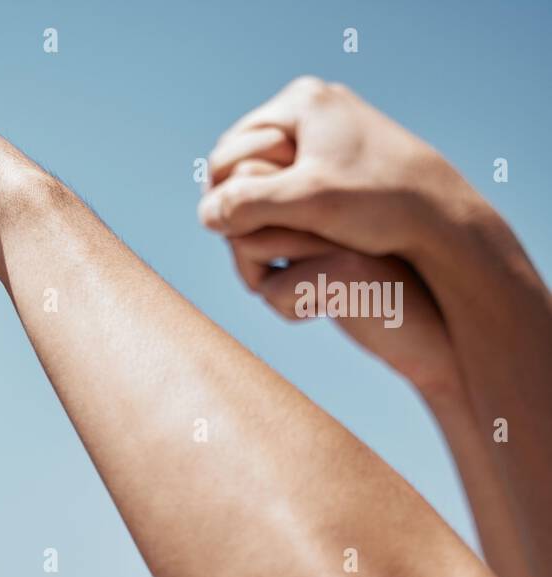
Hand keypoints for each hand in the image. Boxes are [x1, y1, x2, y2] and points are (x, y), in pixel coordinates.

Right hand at [198, 76, 473, 258]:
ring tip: (259, 237)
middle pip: (246, 155)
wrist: (444, 215)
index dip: (219, 192)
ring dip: (259, 201)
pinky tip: (289, 230)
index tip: (224, 232)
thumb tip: (204, 214)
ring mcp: (331, 124)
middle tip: (236, 238)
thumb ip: (248, 205)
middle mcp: (314, 103)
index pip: (228, 148)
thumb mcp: (306, 204)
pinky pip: (294, 176)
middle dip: (238, 195)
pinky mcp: (345, 150)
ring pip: (269, 168)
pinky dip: (285, 202)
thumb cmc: (378, 205)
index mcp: (300, 100)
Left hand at [216, 159, 459, 395]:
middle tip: (285, 279)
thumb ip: (276, 218)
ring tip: (311, 292)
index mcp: (328, 177)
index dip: (247, 231)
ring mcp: (338, 223)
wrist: (432, 329)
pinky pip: (272, 290)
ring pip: (247, 247)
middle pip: (241, 215)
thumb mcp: (320, 245)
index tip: (282, 258)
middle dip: (247, 254)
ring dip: (264, 283)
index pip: (246, 186)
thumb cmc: (367, 288)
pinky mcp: (343, 262)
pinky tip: (331, 310)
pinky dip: (289, 310)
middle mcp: (332, 190)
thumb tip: (213, 212)